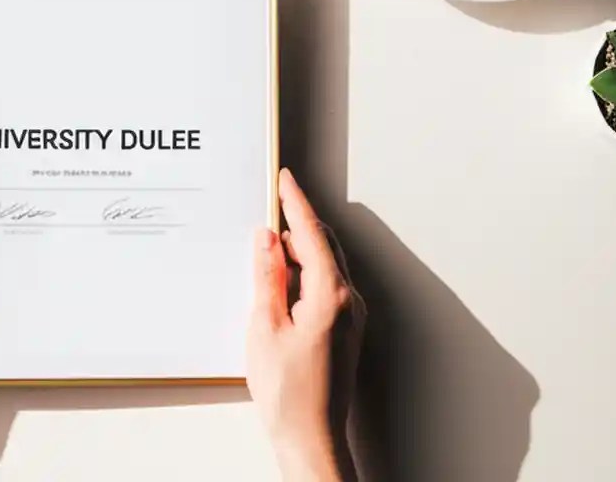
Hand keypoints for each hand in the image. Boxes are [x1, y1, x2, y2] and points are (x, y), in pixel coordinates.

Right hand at [248, 169, 364, 481]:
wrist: (310, 435)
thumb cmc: (288, 391)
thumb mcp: (264, 325)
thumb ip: (267, 276)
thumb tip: (268, 239)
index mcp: (331, 295)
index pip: (312, 234)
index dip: (295, 203)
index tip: (285, 179)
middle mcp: (349, 301)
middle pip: (322, 247)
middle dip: (295, 227)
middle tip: (267, 212)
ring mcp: (350, 316)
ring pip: (324, 267)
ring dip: (297, 254)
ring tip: (265, 254)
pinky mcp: (344, 330)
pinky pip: (326, 287)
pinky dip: (303, 276)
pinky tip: (280, 285)